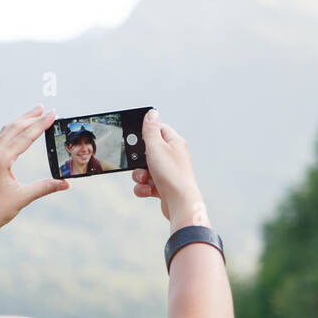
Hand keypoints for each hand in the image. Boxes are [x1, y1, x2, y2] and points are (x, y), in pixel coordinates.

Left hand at [0, 104, 69, 240]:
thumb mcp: (22, 198)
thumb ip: (44, 187)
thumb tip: (65, 184)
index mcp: (1, 159)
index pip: (25, 136)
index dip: (40, 124)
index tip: (52, 113)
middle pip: (14, 128)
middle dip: (31, 117)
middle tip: (46, 108)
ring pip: (5, 131)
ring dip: (21, 121)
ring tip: (34, 113)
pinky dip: (11, 131)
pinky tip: (17, 131)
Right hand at [131, 110, 206, 231]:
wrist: (179, 204)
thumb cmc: (171, 174)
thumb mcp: (156, 147)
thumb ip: (151, 130)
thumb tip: (152, 113)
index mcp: (175, 143)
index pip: (159, 129)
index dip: (146, 134)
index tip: (137, 139)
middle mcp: (173, 157)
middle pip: (148, 152)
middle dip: (138, 161)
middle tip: (139, 164)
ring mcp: (168, 173)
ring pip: (145, 169)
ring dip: (139, 176)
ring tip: (145, 180)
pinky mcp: (163, 187)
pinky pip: (147, 184)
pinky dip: (144, 188)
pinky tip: (148, 191)